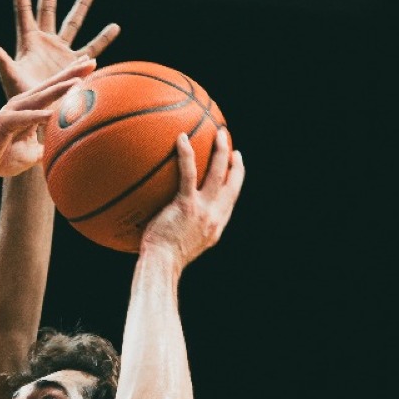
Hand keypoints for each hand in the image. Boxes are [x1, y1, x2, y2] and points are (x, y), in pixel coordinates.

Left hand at [0, 0, 120, 97]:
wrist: (40, 114)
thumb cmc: (20, 97)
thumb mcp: (10, 76)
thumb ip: (0, 59)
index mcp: (28, 41)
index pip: (24, 10)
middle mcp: (45, 41)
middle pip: (48, 7)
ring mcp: (61, 51)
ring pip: (73, 22)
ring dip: (81, 5)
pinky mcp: (75, 63)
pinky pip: (92, 47)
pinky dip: (103, 38)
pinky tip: (114, 27)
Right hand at [0, 57, 93, 179]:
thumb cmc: (4, 156)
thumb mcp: (32, 152)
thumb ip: (47, 147)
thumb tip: (63, 152)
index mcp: (30, 107)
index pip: (55, 88)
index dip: (73, 76)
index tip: (91, 65)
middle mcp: (22, 104)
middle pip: (51, 85)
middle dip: (72, 73)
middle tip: (92, 62)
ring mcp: (13, 111)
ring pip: (39, 97)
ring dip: (59, 90)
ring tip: (78, 82)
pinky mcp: (4, 123)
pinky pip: (24, 118)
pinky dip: (38, 116)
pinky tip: (52, 114)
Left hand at [138, 129, 244, 263]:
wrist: (162, 265)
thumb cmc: (163, 259)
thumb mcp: (182, 245)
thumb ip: (184, 228)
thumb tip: (170, 218)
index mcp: (216, 225)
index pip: (231, 198)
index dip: (236, 179)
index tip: (236, 164)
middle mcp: (215, 216)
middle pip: (233, 183)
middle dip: (235, 162)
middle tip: (232, 145)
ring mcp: (203, 210)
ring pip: (218, 174)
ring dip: (221, 151)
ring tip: (219, 133)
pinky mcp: (187, 205)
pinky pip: (188, 174)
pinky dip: (187, 154)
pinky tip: (181, 138)